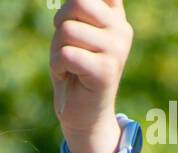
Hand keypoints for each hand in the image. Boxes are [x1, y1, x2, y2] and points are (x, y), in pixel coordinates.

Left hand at [50, 0, 133, 152]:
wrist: (84, 116)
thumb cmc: (75, 72)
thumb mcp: (77, 34)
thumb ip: (79, 10)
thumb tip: (72, 0)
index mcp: (116, 16)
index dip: (74, 2)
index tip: (68, 19)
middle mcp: (121, 29)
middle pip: (79, 2)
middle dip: (61, 22)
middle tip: (63, 43)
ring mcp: (116, 49)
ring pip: (68, 30)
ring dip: (56, 49)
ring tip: (66, 64)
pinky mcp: (105, 70)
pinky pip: (66, 54)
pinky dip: (57, 65)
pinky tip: (66, 75)